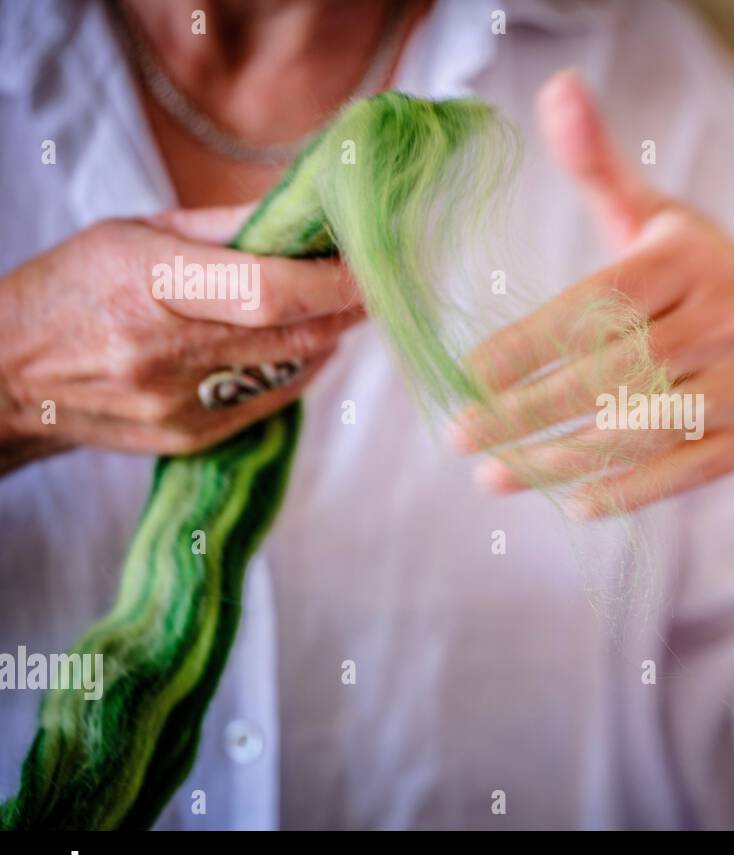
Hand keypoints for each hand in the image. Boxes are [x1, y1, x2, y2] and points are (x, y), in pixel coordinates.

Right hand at [0, 205, 361, 467]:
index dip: (333, 282)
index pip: (270, 291)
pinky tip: (293, 343)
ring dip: (327, 337)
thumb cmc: (75, 287)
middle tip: (371, 282)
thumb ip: (226, 227)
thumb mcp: (136, 233)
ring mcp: (178, 404)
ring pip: (292, 369)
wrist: (8, 376)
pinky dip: (297, 367)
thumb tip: (307, 212)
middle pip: (294, 335)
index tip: (370, 265)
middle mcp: (163, 351)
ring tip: (331, 307)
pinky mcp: (190, 437)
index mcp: (148, 284)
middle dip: (345, 308)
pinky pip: (272, 399)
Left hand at [450, 71, 733, 516]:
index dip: (532, 340)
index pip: (601, 303)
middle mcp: (730, 317)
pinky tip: (571, 503)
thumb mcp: (665, 223)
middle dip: (527, 411)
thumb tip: (557, 87)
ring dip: (560, 458)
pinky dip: (628, 491)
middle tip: (460, 437)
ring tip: (492, 477)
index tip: (469, 374)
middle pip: (611, 372)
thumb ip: (601, 169)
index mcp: (695, 258)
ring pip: (641, 428)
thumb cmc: (710, 286)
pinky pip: (685, 470)